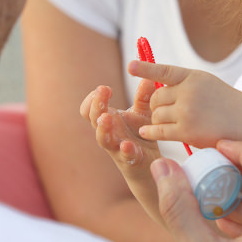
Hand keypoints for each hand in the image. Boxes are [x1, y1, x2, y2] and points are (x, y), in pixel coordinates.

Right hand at [79, 81, 163, 223]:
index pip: (90, 108)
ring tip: (106, 118)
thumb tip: (147, 77)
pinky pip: (125, 156)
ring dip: (103, 128)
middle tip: (101, 92)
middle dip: (96, 106)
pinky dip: (126, 151)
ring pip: (103, 139)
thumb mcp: (143, 113)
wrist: (152, 164)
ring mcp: (116, 148)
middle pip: (94, 119)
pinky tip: (128, 145)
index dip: (92, 99)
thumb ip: (144, 97)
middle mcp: (109, 133)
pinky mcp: (130, 160)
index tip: (102, 88)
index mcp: (109, 119)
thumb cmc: (142, 135)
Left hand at [128, 60, 241, 147]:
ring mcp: (187, 112)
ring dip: (157, 120)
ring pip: (156, 115)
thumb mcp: (207, 83)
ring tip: (170, 123)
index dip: (145, 68)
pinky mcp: (187, 132)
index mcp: (193, 77)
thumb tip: (155, 85)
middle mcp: (189, 92)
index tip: (130, 66)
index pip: (164, 71)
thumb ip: (184, 83)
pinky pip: (159, 131)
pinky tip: (146, 132)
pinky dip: (150, 131)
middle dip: (155, 105)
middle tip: (163, 111)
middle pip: (156, 98)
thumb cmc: (226, 104)